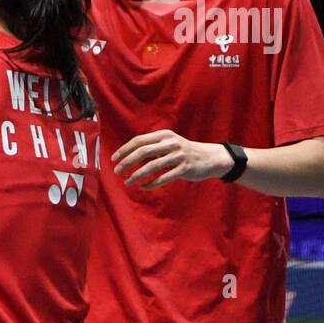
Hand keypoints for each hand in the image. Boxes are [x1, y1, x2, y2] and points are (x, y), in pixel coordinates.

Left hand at [112, 130, 234, 189]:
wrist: (210, 158)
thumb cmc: (183, 152)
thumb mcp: (169, 144)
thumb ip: (152, 148)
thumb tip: (129, 156)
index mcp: (164, 135)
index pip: (139, 140)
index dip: (124, 149)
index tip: (113, 159)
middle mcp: (170, 143)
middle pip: (143, 152)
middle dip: (127, 162)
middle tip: (117, 171)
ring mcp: (178, 156)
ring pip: (152, 166)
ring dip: (137, 175)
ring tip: (127, 182)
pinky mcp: (184, 168)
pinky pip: (163, 178)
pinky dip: (151, 183)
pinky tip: (143, 187)